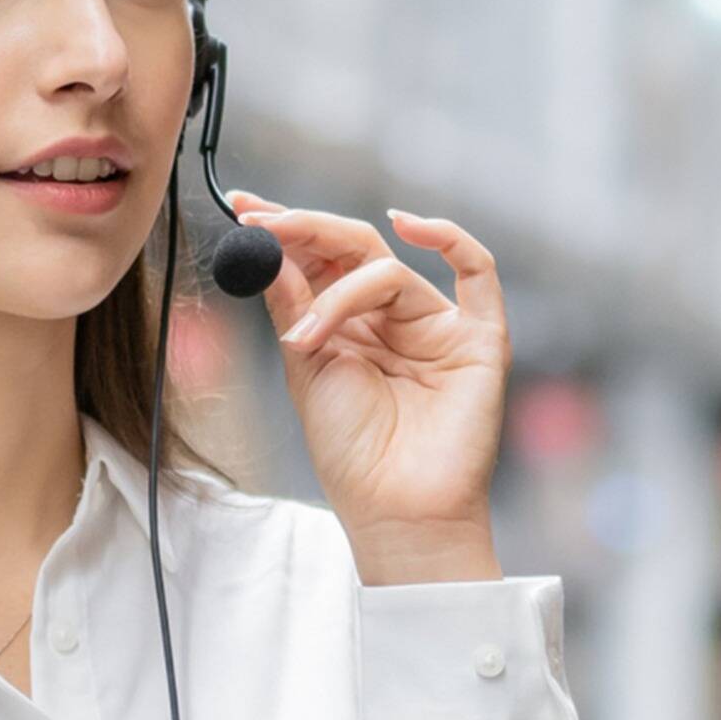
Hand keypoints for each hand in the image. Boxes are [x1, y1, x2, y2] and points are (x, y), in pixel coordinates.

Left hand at [223, 189, 509, 585]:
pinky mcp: (478, 339)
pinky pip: (477, 271)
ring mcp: (436, 325)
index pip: (321, 260)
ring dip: (339, 291)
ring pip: (388, 270)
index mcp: (350, 325)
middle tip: (263, 223)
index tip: (242, 208)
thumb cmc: (352, 452)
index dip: (286, 231)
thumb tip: (267, 244)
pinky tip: (407, 224)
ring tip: (306, 335)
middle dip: (305, 229)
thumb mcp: (305, 366)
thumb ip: (293, 303)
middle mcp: (392, 318)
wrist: (394, 511)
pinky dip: (448, 238)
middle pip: (355, 249)